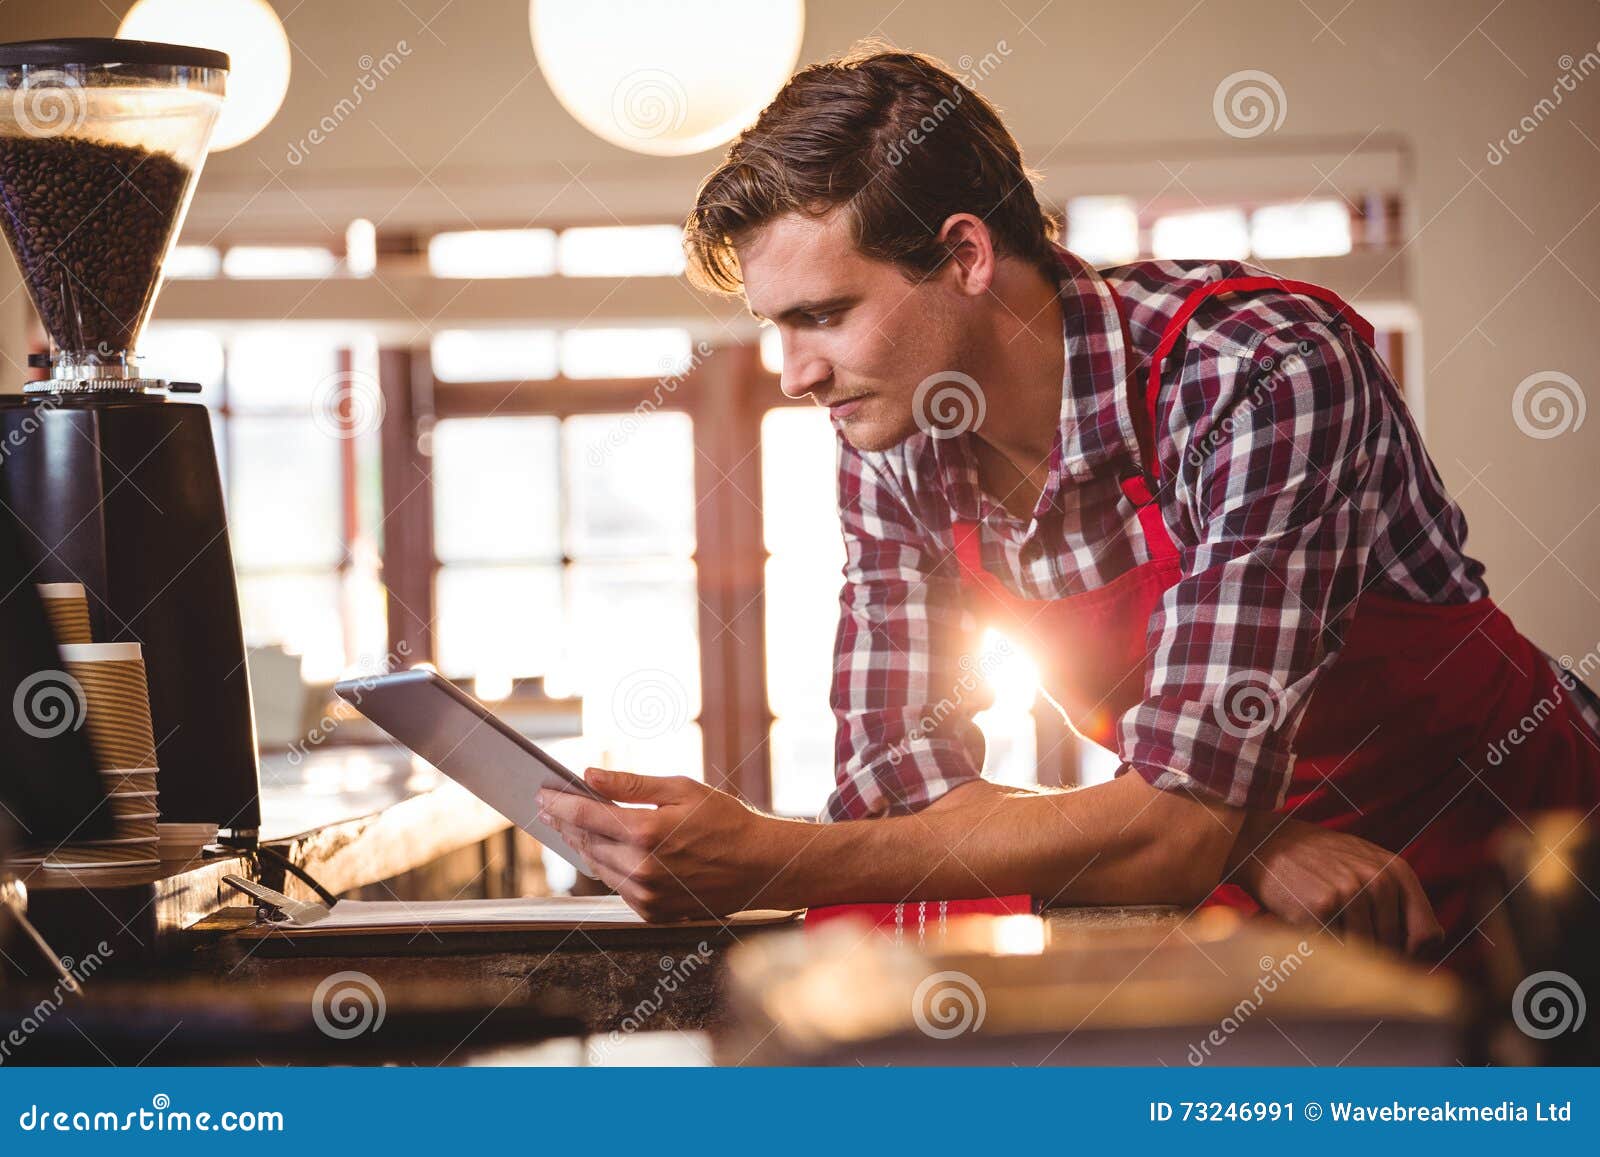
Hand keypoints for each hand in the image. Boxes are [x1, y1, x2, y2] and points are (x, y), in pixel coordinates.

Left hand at [537, 768, 782, 921]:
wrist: (760, 867)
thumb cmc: (726, 822)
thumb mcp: (681, 789)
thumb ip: (631, 785)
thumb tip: (590, 775)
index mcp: (646, 832)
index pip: (586, 815)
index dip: (559, 802)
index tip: (542, 793)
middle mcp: (641, 868)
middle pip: (585, 842)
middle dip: (565, 822)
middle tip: (550, 807)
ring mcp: (646, 894)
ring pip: (597, 866)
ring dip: (582, 845)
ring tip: (572, 825)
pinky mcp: (652, 911)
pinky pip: (617, 886)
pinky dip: (607, 866)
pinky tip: (604, 850)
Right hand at [1230, 815, 1442, 955]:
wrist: (1266, 843)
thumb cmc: (1319, 859)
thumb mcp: (1367, 862)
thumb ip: (1398, 896)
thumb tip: (1429, 945)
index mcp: (1397, 870)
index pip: (1428, 934)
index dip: (1411, 951)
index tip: (1390, 949)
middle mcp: (1379, 880)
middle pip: (1394, 947)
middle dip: (1373, 951)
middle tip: (1345, 932)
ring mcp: (1350, 893)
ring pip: (1366, 951)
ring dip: (1346, 949)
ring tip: (1326, 923)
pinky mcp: (1320, 909)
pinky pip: (1336, 949)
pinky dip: (1324, 945)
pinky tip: (1310, 921)